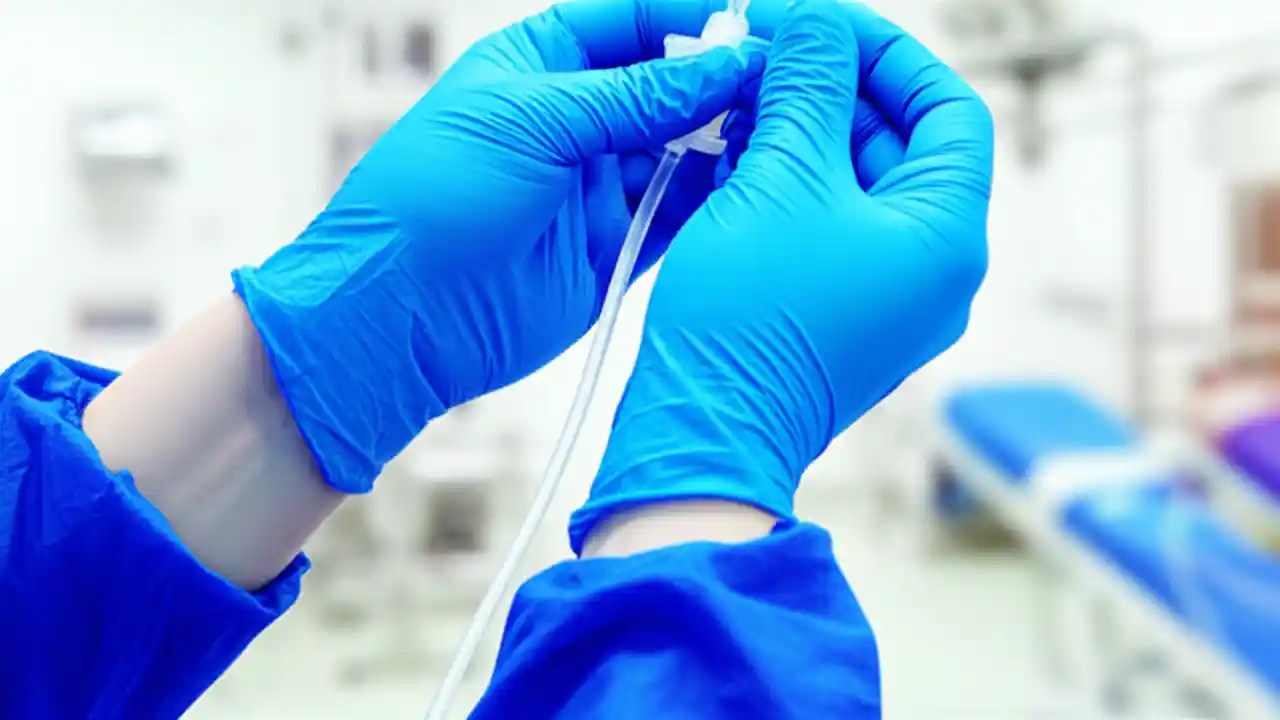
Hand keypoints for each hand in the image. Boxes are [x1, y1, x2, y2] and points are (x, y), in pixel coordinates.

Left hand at [233, 0, 763, 492]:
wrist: (399, 316)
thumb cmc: (432, 198)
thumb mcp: (534, 122)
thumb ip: (636, 96)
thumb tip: (725, 63)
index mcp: (543, 63)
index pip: (638, 21)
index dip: (699, 22)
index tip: (762, 29)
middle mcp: (577, 119)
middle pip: (673, 86)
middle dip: (726, 85)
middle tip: (787, 88)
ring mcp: (598, 185)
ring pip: (687, 151)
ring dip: (729, 145)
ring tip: (781, 139)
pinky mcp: (616, 244)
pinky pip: (681, 214)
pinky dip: (715, 204)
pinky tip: (752, 192)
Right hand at [572, 0, 993, 548]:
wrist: (700, 433)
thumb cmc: (747, 325)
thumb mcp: (780, 178)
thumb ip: (810, 85)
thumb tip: (821, 26)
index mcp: (945, 236)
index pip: (948, 110)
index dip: (887, 55)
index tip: (824, 27)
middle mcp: (928, 270)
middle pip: (896, 144)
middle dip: (827, 91)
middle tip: (764, 55)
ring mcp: (882, 297)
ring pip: (850, 184)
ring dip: (797, 134)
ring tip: (737, 105)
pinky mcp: (834, 314)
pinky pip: (821, 226)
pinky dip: (783, 184)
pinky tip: (730, 159)